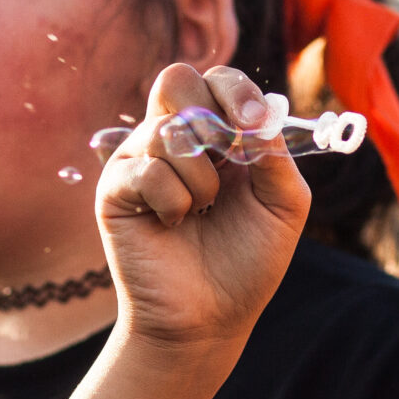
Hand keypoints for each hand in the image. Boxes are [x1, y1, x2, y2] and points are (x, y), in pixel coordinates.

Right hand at [97, 64, 309, 353]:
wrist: (212, 319)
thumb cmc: (248, 261)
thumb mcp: (283, 204)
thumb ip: (275, 153)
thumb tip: (258, 115)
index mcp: (217, 135)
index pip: (216, 79)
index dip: (236, 91)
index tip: (254, 123)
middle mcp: (174, 140)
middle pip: (175, 80)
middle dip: (210, 115)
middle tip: (229, 158)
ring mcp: (140, 162)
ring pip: (166, 132)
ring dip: (201, 178)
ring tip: (202, 211)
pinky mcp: (115, 191)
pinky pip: (145, 170)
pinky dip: (172, 200)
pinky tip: (173, 224)